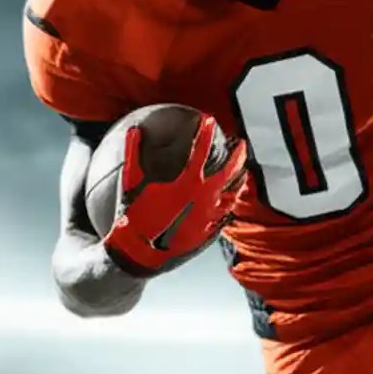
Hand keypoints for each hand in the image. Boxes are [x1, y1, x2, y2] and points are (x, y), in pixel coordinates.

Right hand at [103, 115, 247, 276]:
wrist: (140, 254)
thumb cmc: (133, 217)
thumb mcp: (129, 183)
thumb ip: (133, 154)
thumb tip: (134, 130)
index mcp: (187, 183)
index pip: (201, 151)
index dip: (205, 132)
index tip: (210, 119)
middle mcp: (204, 198)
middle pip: (228, 171)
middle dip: (237, 155)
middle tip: (241, 143)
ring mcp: (210, 216)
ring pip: (232, 194)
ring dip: (238, 180)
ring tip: (243, 171)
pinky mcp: (210, 232)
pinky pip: (226, 215)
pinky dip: (230, 204)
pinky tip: (231, 200)